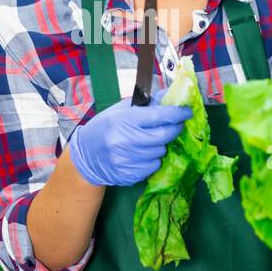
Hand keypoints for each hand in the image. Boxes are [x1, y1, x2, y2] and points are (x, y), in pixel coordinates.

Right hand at [68, 96, 191, 186]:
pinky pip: (153, 166)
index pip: (159, 115)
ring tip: (147, 141)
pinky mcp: (130, 174)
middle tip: (175, 124)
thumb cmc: (102, 129)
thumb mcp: (118, 111)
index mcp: (123, 121)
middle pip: (164, 135)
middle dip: (174, 128)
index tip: (187, 111)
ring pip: (160, 151)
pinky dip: (152, 159)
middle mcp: (126, 141)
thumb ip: (144, 104)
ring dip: (160, 145)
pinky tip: (141, 154)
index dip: (177, 113)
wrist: (85, 158)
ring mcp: (128, 160)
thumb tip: (167, 96)